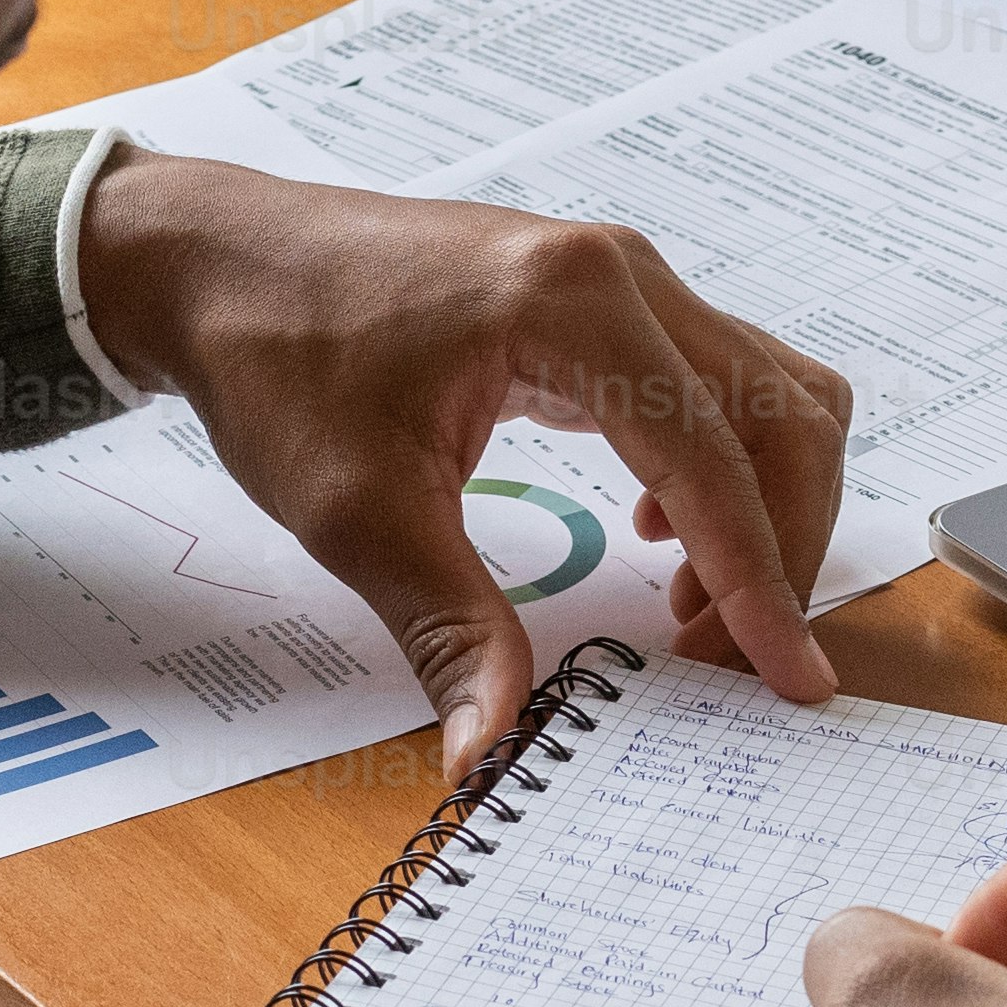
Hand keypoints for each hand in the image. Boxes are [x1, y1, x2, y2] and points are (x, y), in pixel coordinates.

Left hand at [74, 150, 850, 769]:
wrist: (214, 260)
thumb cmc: (275, 357)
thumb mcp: (356, 512)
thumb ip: (448, 628)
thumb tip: (495, 746)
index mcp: (572, 306)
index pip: (712, 463)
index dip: (760, 585)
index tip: (791, 677)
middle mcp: (620, 274)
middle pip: (782, 418)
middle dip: (780, 550)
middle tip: (735, 663)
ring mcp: (618, 277)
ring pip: (769, 394)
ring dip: (764, 505)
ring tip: (695, 607)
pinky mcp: (601, 297)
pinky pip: (717, 381)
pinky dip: (724, 465)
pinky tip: (653, 533)